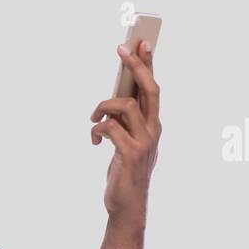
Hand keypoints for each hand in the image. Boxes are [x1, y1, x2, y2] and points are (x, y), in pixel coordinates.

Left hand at [90, 40, 160, 229]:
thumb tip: (113, 99)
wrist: (126, 206)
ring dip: (104, 106)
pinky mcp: (131, 154)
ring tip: (94, 118)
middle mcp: (154, 130)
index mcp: (154, 125)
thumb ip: (125, 121)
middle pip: (148, 89)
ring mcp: (145, 142)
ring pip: (126, 105)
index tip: (141, 43)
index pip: (154, 88)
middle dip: (135, 67)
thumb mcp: (127, 142)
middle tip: (121, 49)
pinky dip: (97, 130)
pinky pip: (110, 128)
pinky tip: (94, 142)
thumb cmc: (124, 172)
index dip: (148, 65)